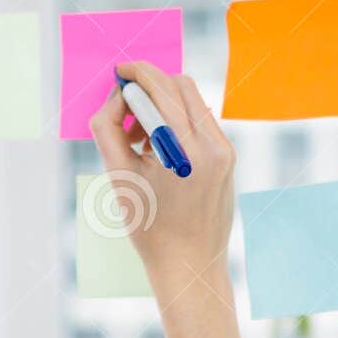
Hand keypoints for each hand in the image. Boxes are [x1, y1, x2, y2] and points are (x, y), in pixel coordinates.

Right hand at [87, 61, 235, 279]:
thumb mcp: (118, 176)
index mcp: (184, 150)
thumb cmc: (149, 226)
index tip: (119, 72)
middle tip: (124, 103)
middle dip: (150, 84)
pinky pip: (201, 123)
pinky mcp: (229, 159)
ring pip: (192, 102)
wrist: (188, 265)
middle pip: (180, 86)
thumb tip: (116, 96)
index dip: (138, 73)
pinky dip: (176, 123)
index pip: (161, 88)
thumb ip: (108, 129)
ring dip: (162, 104)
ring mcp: (225, 151)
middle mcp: (212, 145)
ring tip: (138, 138)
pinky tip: (156, 151)